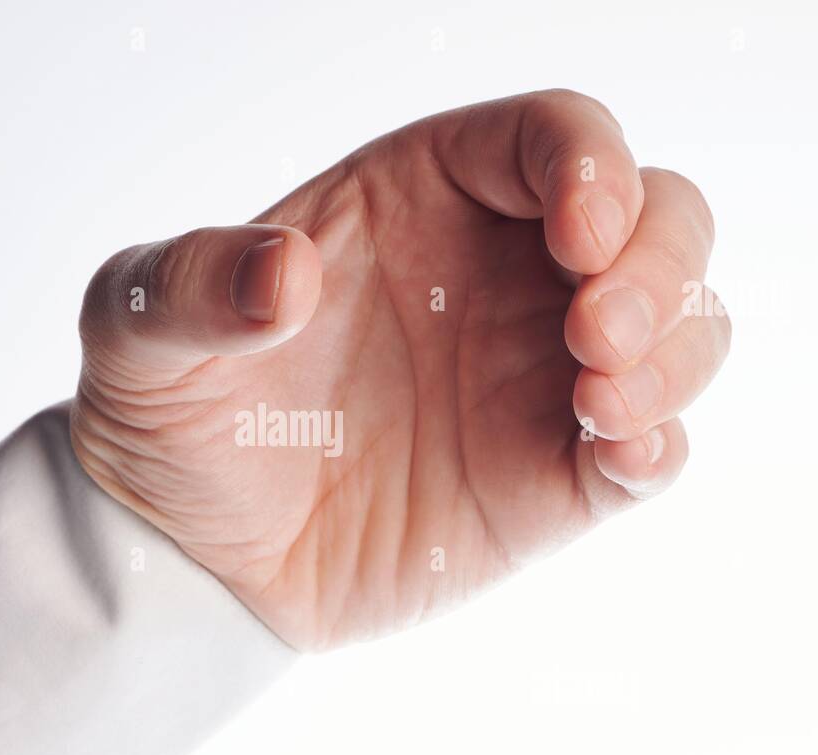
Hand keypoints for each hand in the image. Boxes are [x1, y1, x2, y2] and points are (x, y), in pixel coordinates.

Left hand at [71, 89, 728, 650]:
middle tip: (599, 328)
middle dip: (659, 259)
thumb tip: (285, 275)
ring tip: (599, 399)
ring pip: (681, 327)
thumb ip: (190, 283)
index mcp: (422, 200)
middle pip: (657, 216)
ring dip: (677, 350)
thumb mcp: (136, 330)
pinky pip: (647, 449)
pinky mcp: (548, 478)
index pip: (553, 137)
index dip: (593, 164)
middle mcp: (502, 276)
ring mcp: (534, 378)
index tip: (579, 231)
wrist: (187, 555)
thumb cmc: (169, 418)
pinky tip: (618, 454)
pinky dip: (660, 445)